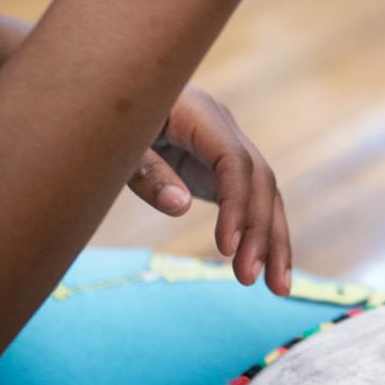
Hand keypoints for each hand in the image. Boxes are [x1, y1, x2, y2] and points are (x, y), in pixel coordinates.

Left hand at [127, 87, 290, 294]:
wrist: (109, 97)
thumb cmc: (106, 120)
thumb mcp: (119, 145)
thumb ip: (148, 172)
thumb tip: (180, 206)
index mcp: (199, 114)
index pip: (234, 161)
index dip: (236, 204)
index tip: (226, 248)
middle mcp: (223, 128)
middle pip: (259, 179)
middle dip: (262, 231)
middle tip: (250, 279)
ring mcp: (226, 147)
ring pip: (265, 193)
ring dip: (274, 239)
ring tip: (278, 288)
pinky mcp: (221, 168)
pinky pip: (250, 200)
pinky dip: (259, 233)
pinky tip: (262, 267)